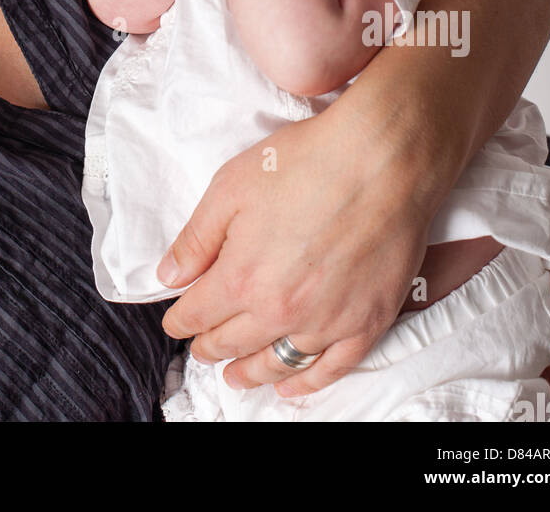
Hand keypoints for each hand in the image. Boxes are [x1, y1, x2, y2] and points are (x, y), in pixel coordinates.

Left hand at [156, 107, 430, 398]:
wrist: (382, 160)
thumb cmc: (306, 163)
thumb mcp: (230, 187)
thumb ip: (196, 238)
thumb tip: (168, 276)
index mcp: (241, 277)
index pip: (198, 314)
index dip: (180, 320)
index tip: (175, 322)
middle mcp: (280, 310)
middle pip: (233, 342)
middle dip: (210, 347)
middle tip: (201, 349)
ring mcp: (327, 321)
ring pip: (278, 363)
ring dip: (251, 372)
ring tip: (236, 376)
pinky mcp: (367, 321)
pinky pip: (333, 368)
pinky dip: (308, 384)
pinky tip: (292, 389)